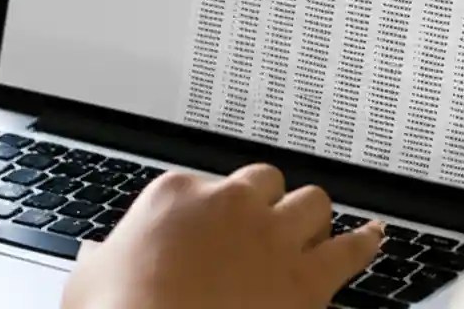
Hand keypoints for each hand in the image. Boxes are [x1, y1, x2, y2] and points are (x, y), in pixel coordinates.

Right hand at [62, 163, 383, 308]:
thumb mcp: (90, 281)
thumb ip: (102, 259)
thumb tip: (98, 257)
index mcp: (177, 195)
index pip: (205, 187)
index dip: (211, 213)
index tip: (209, 233)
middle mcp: (230, 205)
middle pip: (265, 182)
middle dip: (266, 203)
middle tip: (262, 227)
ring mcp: (273, 238)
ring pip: (312, 203)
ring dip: (311, 218)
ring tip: (313, 229)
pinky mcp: (307, 279)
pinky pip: (351, 250)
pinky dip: (364, 243)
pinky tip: (373, 238)